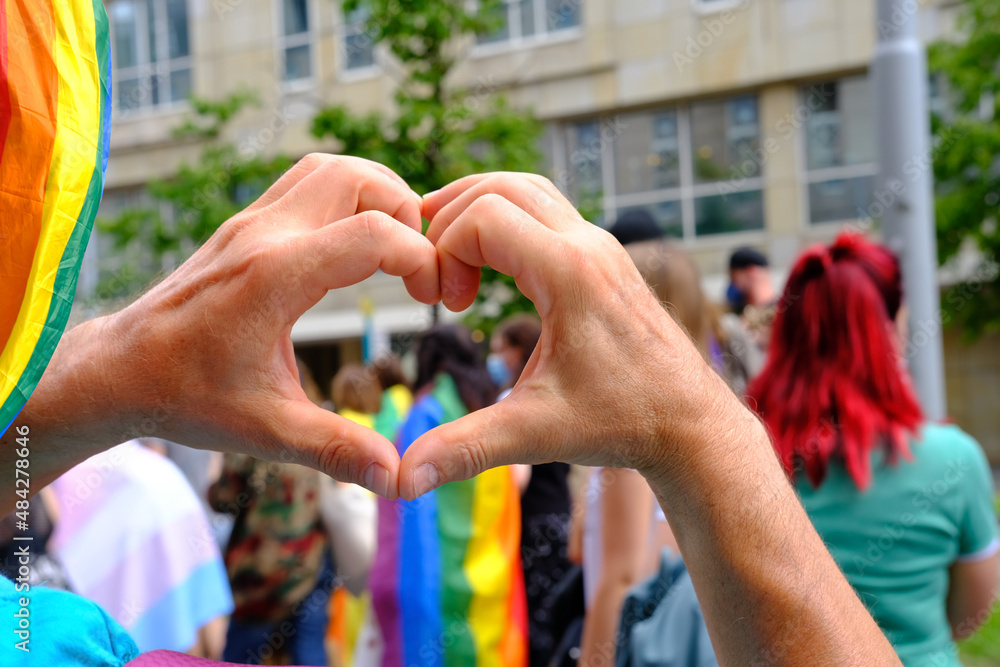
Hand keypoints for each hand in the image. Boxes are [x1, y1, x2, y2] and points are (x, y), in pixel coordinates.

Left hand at [23, 155, 438, 498]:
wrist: (119, 369)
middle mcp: (264, 235)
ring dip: (375, 194)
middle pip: (355, 177)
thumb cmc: (186, 396)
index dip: (423, 259)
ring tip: (395, 246)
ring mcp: (250, 222)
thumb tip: (399, 478)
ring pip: (329, 169)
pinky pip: (306, 184)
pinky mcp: (245, 225)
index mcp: (274, 278)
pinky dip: (345, 200)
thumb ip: (337, 449)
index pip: (373, 234)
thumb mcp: (266, 431)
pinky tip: (353, 248)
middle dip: (405, 210)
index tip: (437, 298)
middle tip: (420, 262)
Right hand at [398, 172, 738, 499]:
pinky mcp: (606, 257)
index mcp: (571, 272)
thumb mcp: (536, 433)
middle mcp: (589, 244)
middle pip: (500, 187)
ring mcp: (601, 245)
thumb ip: (465, 448)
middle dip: (451, 219)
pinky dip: (508, 220)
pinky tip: (491, 265)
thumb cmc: (622, 422)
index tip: (447, 306)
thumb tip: (403, 481)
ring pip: (528, 190)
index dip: (444, 251)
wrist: (690, 422)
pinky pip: (547, 210)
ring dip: (479, 209)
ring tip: (447, 253)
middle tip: (433, 274)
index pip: (482, 217)